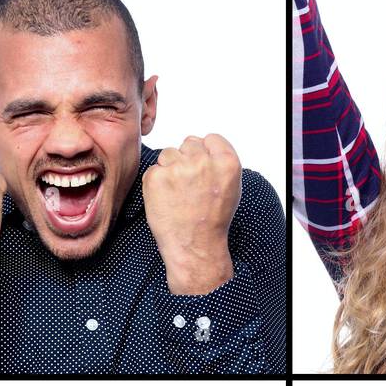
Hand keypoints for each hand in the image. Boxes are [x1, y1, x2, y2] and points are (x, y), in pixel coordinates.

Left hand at [142, 134, 240, 293]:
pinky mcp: (156, 176)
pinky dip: (158, 183)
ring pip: (169, 153)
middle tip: (191, 187)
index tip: (204, 171)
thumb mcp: (231, 189)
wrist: (196, 247)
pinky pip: (155, 169)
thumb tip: (203, 147)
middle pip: (189, 143)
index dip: (207, 154)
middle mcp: (203, 161)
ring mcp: (178, 168)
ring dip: (171, 169)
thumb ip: (219, 164)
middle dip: (188, 160)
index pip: (211, 139)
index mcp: (227, 163)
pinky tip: (167, 200)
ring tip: (179, 195)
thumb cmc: (213, 221)